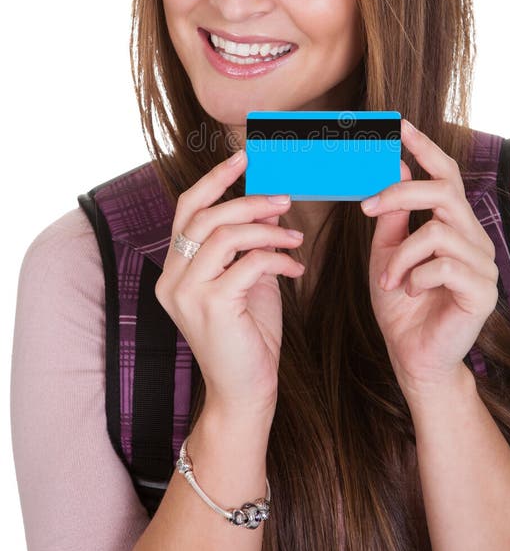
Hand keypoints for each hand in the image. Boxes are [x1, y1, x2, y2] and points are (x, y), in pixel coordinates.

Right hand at [155, 150, 304, 417]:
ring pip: (224, 235)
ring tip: (294, 236)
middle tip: (284, 199)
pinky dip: (277, 258)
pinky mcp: (212, 306)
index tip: (242, 158)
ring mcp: (187, 293)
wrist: (245, 392)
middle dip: (248, 200)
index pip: (186, 209)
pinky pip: (248, 263)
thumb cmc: (247, 335)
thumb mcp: (246, 280)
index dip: (214, 179)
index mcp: (176, 268)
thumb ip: (248, 246)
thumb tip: (268, 206)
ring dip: (266, 228)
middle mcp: (172, 278)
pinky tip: (295, 268)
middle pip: (205, 216)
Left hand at [361, 120, 498, 397]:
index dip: (424, 148)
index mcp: (452, 225)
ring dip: (401, 255)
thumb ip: (392, 216)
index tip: (399, 125)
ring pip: (438, 232)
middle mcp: (473, 238)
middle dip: (401, 192)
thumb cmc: (401, 304)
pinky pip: (445, 265)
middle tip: (368, 207)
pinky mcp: (482, 291)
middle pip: (444, 192)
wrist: (412, 356)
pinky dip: (416, 276)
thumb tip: (393, 166)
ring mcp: (482, 264)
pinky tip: (410, 293)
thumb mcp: (386, 253)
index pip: (445, 175)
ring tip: (389, 280)